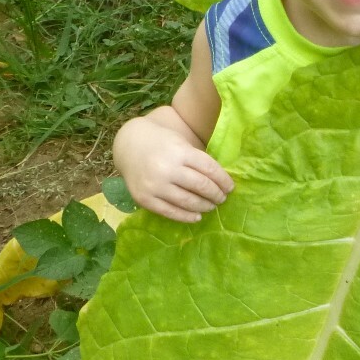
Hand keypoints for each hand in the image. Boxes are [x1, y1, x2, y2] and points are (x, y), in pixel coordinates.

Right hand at [114, 115, 232, 223]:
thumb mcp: (181, 143)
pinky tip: (197, 216)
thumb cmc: (161, 143)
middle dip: (216, 194)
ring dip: (204, 206)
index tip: (230, 187)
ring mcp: (155, 185)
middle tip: (222, 198)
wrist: (129, 145)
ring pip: (188, 202)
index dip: (223, 180)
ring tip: (211, 207)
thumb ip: (197, 160)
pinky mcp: (145, 199)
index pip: (209, 169)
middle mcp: (167, 169)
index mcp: (179, 152)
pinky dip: (186, 216)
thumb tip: (221, 182)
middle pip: (201, 186)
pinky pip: (170, 212)